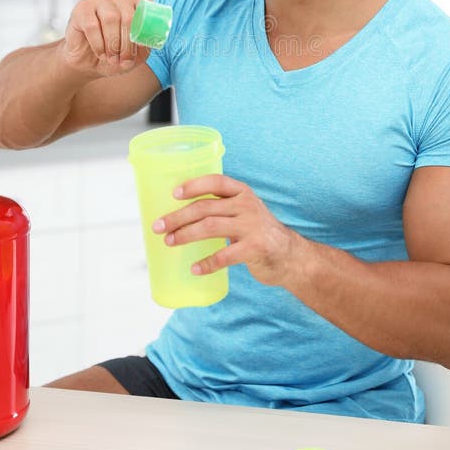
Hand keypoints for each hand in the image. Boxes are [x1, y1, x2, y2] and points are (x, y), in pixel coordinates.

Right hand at [60, 0, 150, 78]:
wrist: (88, 62)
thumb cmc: (115, 54)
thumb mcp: (135, 55)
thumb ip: (145, 45)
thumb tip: (146, 41)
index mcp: (136, 5)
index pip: (148, 9)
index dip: (146, 29)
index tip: (141, 48)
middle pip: (128, 16)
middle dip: (128, 43)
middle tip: (125, 60)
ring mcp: (101, 0)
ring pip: (111, 19)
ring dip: (112, 44)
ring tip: (112, 59)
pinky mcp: (83, 8)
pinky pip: (92, 25)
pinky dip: (98, 44)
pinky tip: (100, 53)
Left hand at [152, 174, 300, 287]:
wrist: (290, 255)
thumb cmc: (258, 232)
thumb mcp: (245, 211)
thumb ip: (222, 207)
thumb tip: (180, 213)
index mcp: (242, 192)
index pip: (216, 181)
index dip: (194, 185)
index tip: (174, 194)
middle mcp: (247, 205)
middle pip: (205, 207)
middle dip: (178, 217)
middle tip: (158, 226)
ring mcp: (252, 226)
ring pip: (210, 227)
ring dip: (185, 235)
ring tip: (169, 242)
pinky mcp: (255, 248)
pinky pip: (225, 255)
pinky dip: (207, 263)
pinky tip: (195, 268)